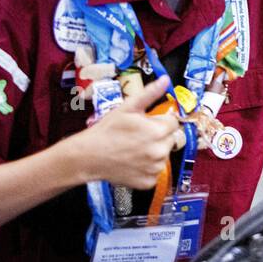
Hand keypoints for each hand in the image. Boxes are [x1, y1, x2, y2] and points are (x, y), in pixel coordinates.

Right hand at [70, 77, 184, 188]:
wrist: (89, 156)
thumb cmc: (107, 131)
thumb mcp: (128, 107)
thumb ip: (150, 93)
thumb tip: (165, 80)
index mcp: (158, 131)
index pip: (173, 122)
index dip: (161, 120)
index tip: (148, 123)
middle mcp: (159, 151)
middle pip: (170, 139)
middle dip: (158, 135)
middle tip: (139, 136)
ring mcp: (154, 168)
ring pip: (163, 156)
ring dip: (154, 151)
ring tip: (134, 149)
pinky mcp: (148, 182)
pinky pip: (155, 172)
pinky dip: (147, 168)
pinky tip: (133, 161)